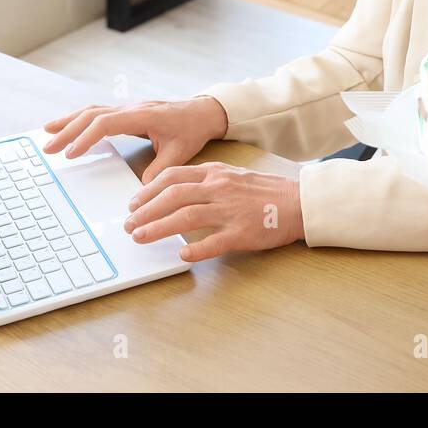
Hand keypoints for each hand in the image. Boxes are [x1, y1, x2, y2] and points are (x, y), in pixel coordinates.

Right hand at [42, 96, 228, 181]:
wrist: (202, 112)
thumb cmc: (191, 130)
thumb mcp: (180, 153)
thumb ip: (160, 170)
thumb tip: (141, 190)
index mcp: (142, 115)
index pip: (105, 124)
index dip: (86, 138)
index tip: (71, 154)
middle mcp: (130, 108)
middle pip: (91, 115)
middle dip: (67, 130)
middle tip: (48, 148)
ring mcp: (127, 109)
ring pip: (91, 111)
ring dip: (68, 122)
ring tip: (47, 132)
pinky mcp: (126, 113)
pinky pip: (97, 113)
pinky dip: (79, 120)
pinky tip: (67, 126)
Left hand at [122, 162, 303, 261]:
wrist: (298, 202)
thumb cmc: (265, 191)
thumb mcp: (233, 175)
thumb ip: (206, 181)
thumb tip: (175, 192)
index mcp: (216, 172)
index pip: (173, 177)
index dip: (148, 190)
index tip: (133, 202)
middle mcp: (220, 188)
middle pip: (173, 196)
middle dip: (145, 210)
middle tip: (129, 224)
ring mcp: (231, 210)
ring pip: (186, 216)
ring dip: (159, 227)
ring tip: (141, 237)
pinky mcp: (243, 232)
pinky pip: (214, 242)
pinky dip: (196, 249)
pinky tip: (182, 255)